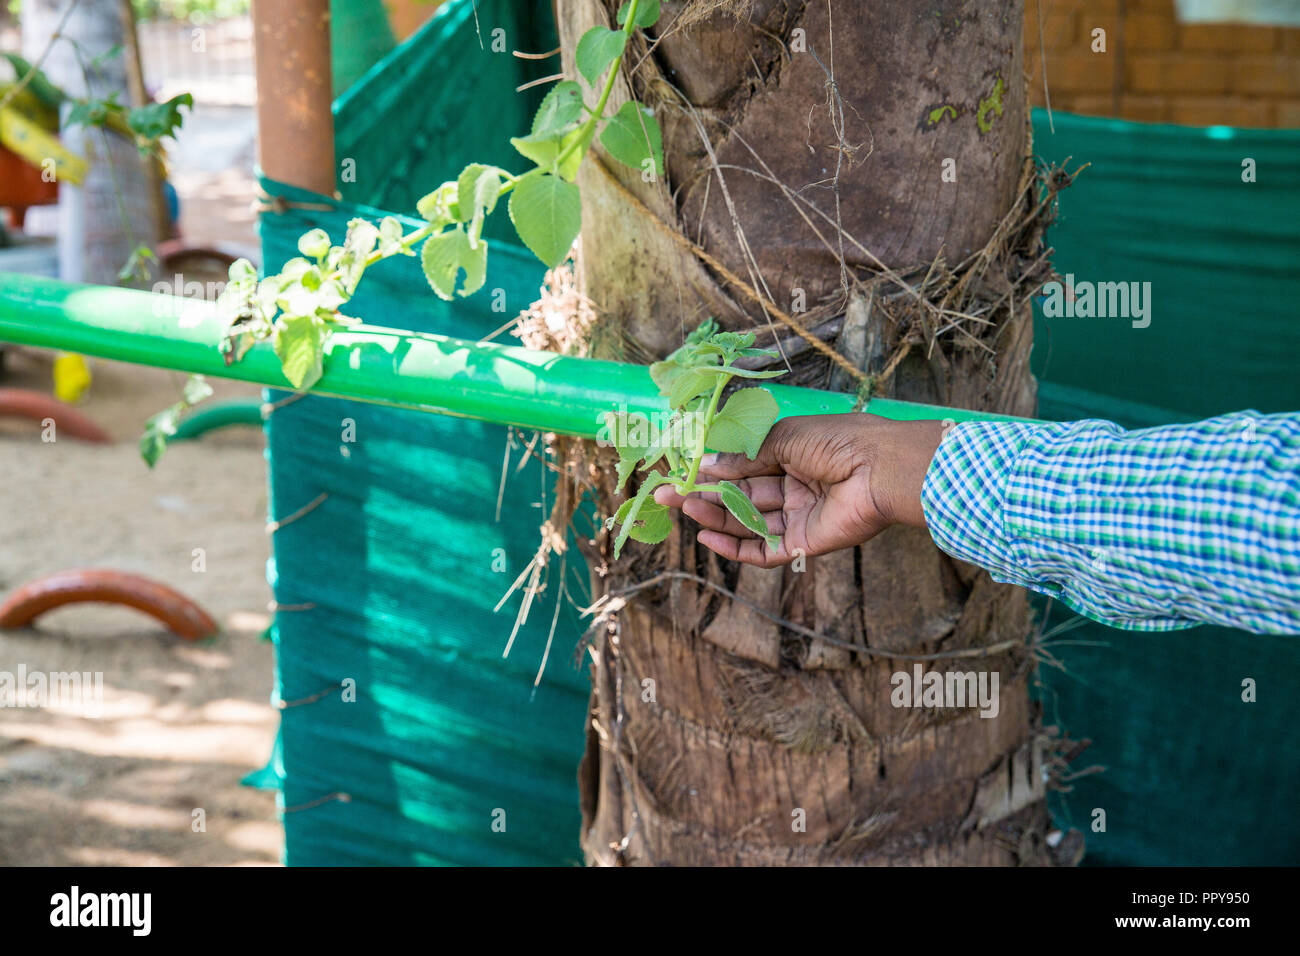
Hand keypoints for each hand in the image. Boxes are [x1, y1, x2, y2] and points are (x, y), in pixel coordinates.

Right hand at [653, 414, 946, 567]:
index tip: (680, 471)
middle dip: (704, 494)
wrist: (881, 468)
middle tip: (666, 494)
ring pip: (748, 522)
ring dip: (715, 516)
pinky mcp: (803, 544)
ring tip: (682, 508)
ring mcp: (798, 517)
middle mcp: (794, 487)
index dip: (713, 471)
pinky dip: (736, 546)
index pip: (744, 467)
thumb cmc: (839, 441)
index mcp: (792, 456)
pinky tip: (709, 536)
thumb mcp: (784, 438)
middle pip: (741, 496)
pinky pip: (764, 550)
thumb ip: (745, 457)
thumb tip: (707, 465)